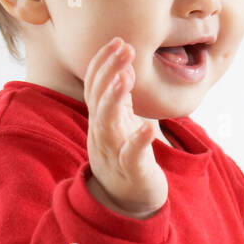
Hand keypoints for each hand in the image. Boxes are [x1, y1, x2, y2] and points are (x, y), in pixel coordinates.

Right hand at [84, 37, 167, 215]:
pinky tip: (148, 127)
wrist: (129, 203)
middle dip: (109, 72)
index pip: (95, 87)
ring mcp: (114, 154)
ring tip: (126, 78)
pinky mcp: (131, 173)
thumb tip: (126, 63)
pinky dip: (138, 142)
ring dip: (115, 100)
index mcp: (101, 121)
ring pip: (107, 126)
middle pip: (98, 100)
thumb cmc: (125, 158)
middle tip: (124, 47)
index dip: (103, 63)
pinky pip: (131, 157)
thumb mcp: (121, 123)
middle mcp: (102, 135)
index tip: (118, 40)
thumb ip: (121, 96)